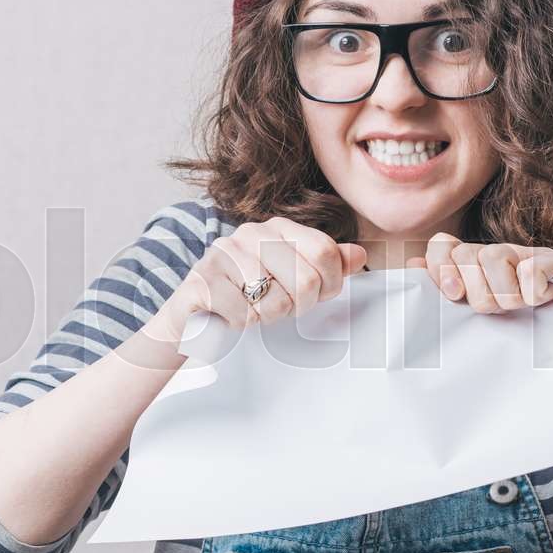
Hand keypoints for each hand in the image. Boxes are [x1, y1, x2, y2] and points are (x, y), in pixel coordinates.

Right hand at [155, 217, 366, 340]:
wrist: (193, 316)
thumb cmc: (248, 296)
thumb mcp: (292, 278)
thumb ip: (326, 265)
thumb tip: (358, 255)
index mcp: (278, 228)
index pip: (325, 251)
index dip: (330, 284)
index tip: (317, 297)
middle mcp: (251, 233)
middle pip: (306, 280)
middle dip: (298, 306)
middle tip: (278, 306)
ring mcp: (225, 253)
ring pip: (277, 301)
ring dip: (268, 317)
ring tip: (252, 309)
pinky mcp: (204, 280)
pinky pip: (245, 314)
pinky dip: (242, 323)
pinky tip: (231, 314)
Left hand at [405, 233, 552, 315]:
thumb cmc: (517, 347)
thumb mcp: (474, 324)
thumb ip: (447, 295)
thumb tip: (411, 266)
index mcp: (477, 268)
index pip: (444, 246)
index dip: (441, 269)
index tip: (452, 297)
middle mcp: (503, 256)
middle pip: (467, 254)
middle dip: (477, 293)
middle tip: (496, 313)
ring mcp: (533, 256)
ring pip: (492, 257)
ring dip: (503, 295)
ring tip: (520, 310)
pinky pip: (531, 269)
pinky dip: (533, 293)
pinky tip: (544, 303)